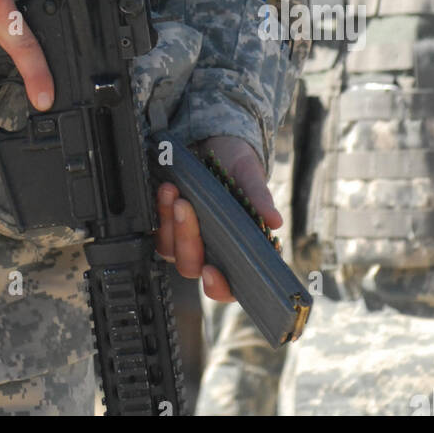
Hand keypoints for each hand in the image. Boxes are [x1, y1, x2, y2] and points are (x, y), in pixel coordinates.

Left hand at [155, 135, 281, 300]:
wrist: (216, 146)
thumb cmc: (238, 167)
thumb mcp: (250, 175)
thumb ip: (259, 198)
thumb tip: (274, 221)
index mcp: (240, 250)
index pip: (229, 285)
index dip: (219, 286)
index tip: (210, 271)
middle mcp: (212, 252)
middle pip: (192, 265)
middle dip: (187, 239)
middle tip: (185, 206)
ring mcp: (188, 240)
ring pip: (171, 250)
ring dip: (170, 223)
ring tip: (173, 191)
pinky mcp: (170, 226)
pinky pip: (159, 231)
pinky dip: (160, 212)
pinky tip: (166, 191)